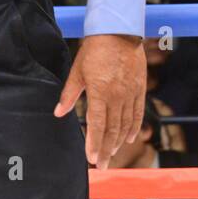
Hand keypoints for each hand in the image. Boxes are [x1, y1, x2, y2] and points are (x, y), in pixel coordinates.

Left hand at [54, 33, 146, 167]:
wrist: (119, 33)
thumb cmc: (93, 50)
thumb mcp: (77, 71)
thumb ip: (69, 94)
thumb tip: (58, 113)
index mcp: (100, 92)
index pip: (97, 124)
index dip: (94, 143)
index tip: (91, 159)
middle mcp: (118, 97)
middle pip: (112, 130)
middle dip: (106, 149)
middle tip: (100, 165)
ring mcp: (131, 94)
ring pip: (126, 124)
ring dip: (118, 142)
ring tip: (111, 154)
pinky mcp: (139, 90)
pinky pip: (137, 114)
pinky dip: (133, 128)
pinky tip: (129, 139)